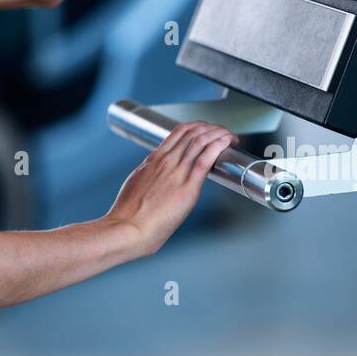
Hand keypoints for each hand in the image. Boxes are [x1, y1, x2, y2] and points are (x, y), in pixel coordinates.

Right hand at [106, 121, 237, 256]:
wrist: (127, 228)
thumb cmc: (129, 214)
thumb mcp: (136, 183)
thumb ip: (149, 175)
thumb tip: (155, 176)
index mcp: (153, 160)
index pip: (179, 132)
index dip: (197, 127)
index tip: (207, 129)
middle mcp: (166, 161)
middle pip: (192, 133)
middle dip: (211, 128)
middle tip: (222, 132)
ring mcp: (176, 173)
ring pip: (200, 141)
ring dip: (218, 134)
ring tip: (229, 135)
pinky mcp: (187, 188)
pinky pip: (204, 160)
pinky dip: (217, 147)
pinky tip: (226, 143)